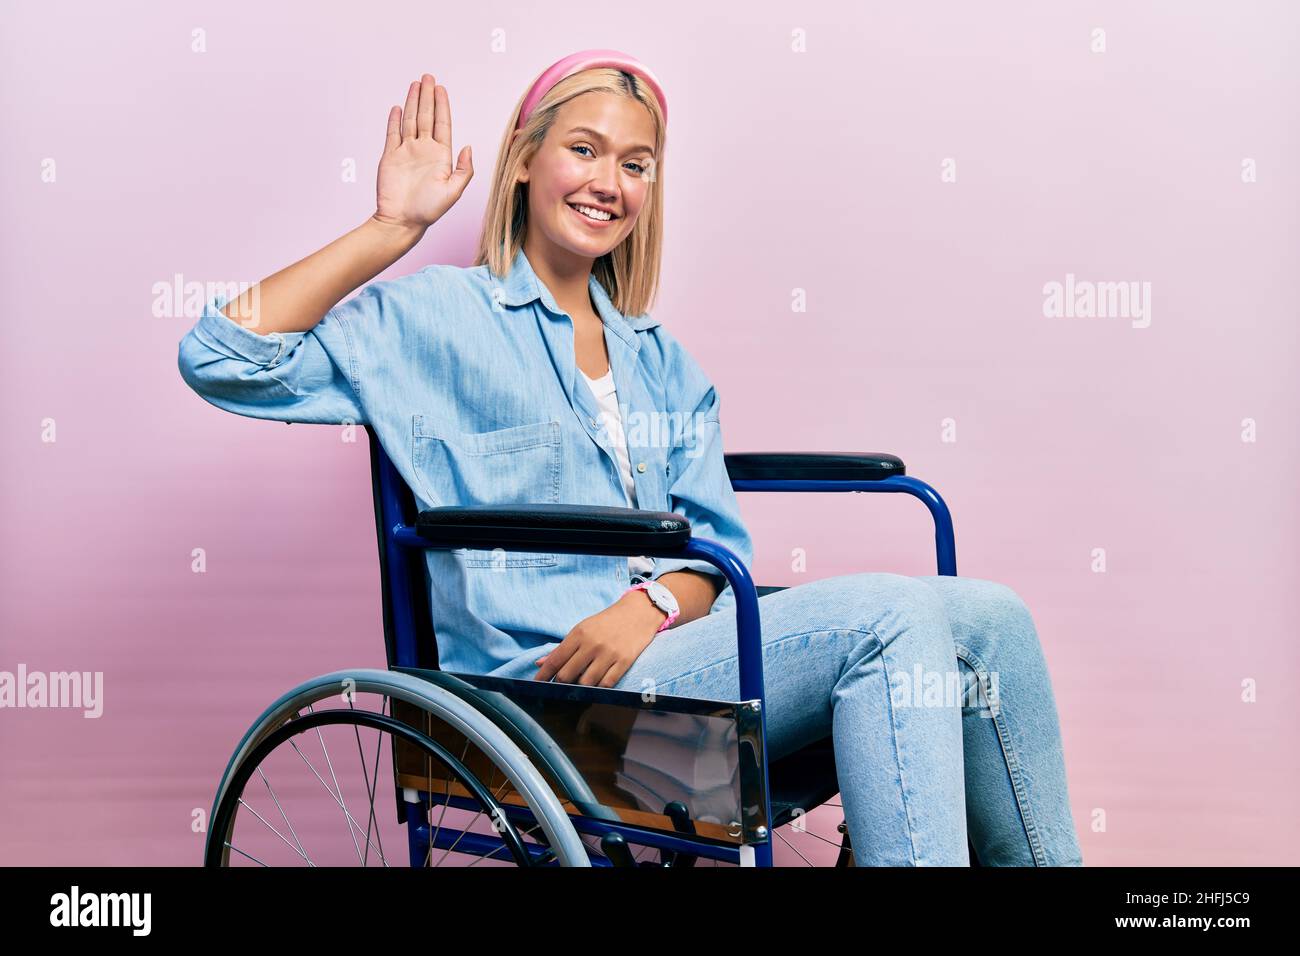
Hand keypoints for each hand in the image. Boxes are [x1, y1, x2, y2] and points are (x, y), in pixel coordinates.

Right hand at [373, 74, 472, 231]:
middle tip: (428, 77)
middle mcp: (424, 151)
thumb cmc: (428, 210)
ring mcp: (407, 152)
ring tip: (415, 84)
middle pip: (426, 116)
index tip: (441, 89)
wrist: (402, 220)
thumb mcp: (453, 191)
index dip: (442, 106)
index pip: (442, 124)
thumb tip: (468, 147)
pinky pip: (393, 133)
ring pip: (410, 120)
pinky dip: (395, 120)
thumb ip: (464, 170)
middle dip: (427, 96)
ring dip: (412, 102)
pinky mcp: (391, 156)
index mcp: (441, 157)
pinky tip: (398, 106)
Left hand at [532, 589, 667, 686]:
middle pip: (567, 675)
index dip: (543, 675)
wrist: (638, 613)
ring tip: (580, 685)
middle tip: (560, 686)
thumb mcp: (582, 629)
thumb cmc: (607, 622)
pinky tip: (597, 684)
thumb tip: (540, 663)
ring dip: (580, 687)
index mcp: (579, 634)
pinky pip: (606, 684)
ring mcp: (609, 654)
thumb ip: (562, 648)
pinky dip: (599, 688)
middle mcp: (592, 644)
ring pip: (586, 683)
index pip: (555, 660)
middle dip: (560, 683)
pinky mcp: (624, 662)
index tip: (537, 684)